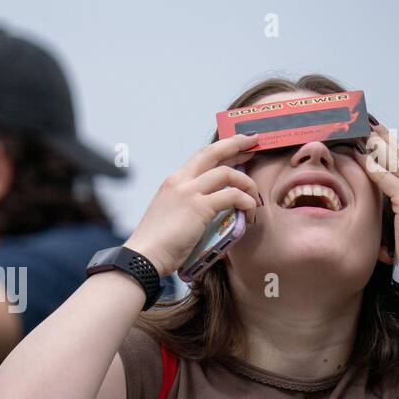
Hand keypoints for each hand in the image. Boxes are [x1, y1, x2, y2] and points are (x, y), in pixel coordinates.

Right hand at [124, 133, 262, 276]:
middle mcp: (180, 180)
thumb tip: (213, 211)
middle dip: (236, 144)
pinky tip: (249, 212)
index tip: (239, 145)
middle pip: (213, 152)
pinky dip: (246, 202)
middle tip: (254, 143)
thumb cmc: (157, 244)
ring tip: (254, 198)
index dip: (222, 148)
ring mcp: (189, 192)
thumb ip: (189, 206)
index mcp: (173, 182)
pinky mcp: (199, 207)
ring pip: (227, 173)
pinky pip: (232, 196)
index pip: (201, 157)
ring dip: (247, 183)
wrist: (144, 255)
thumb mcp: (171, 215)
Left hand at [362, 122, 398, 283]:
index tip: (384, 136)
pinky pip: (387, 178)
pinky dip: (372, 166)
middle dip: (386, 139)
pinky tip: (360, 156)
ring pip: (396, 162)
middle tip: (370, 125)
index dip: (397, 148)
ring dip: (378, 146)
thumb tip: (392, 201)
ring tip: (362, 133)